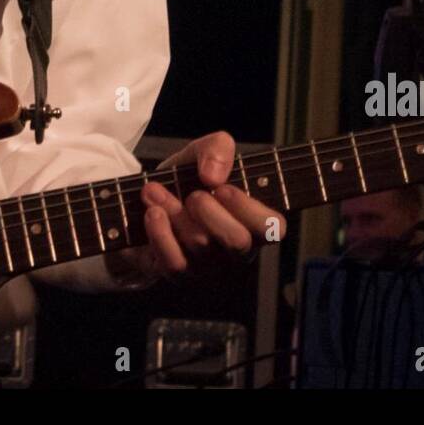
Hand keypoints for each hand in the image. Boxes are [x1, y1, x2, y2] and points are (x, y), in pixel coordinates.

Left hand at [109, 132, 286, 283]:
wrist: (149, 200)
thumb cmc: (189, 178)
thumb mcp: (204, 152)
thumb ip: (218, 148)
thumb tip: (213, 175)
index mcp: (253, 222)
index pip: (274, 227)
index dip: (249, 208)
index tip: (223, 188)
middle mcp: (236, 251)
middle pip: (237, 241)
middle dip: (209, 211)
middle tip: (193, 195)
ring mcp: (209, 267)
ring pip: (200, 246)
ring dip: (174, 212)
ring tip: (154, 191)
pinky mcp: (180, 275)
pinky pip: (175, 263)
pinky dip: (160, 233)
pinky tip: (152, 213)